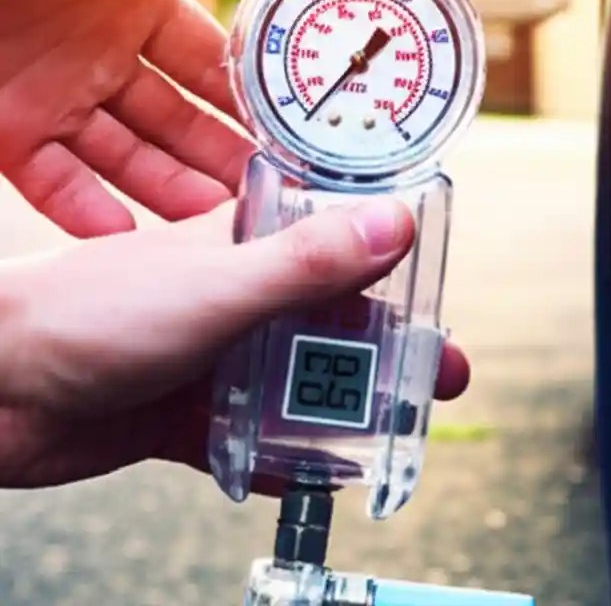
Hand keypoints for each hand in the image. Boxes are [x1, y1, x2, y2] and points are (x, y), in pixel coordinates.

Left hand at [0, 0, 312, 236]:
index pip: (212, 67)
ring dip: (170, 197)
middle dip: (224, 166)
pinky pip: (50, 180)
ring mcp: (47, 88)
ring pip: (124, 160)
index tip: (301, 147)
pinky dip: (87, 212)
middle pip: (178, 125)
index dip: (255, 107)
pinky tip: (132, 239)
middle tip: (275, 208)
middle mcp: (98, 51)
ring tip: (221, 236)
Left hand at [0, 199, 470, 487]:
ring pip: (299, 381)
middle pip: (333, 322)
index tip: (438, 300)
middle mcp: (237, 297)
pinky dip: (286, 455)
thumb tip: (395, 223)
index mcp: (246, 244)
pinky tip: (316, 473)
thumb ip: (309, 262)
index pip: (339, 243)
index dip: (396, 271)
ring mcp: (214, 356)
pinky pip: (256, 436)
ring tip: (386, 434)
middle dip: (388, 353)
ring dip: (343, 407)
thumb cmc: (86, 314)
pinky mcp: (189, 413)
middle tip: (435, 379)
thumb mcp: (218, 284)